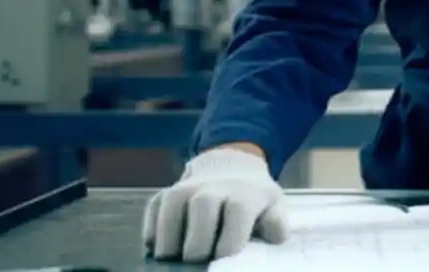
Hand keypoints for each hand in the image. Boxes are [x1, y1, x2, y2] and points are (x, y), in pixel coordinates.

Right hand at [142, 146, 288, 261]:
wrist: (232, 166)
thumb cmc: (252, 197)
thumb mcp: (273, 206)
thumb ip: (276, 223)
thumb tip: (276, 238)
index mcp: (243, 195)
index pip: (236, 213)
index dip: (229, 242)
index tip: (224, 257)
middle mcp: (213, 188)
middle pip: (202, 209)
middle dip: (198, 243)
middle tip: (198, 261)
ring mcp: (186, 189)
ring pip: (172, 210)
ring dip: (169, 240)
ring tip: (174, 259)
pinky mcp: (165, 194)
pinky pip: (153, 210)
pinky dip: (152, 232)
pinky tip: (160, 247)